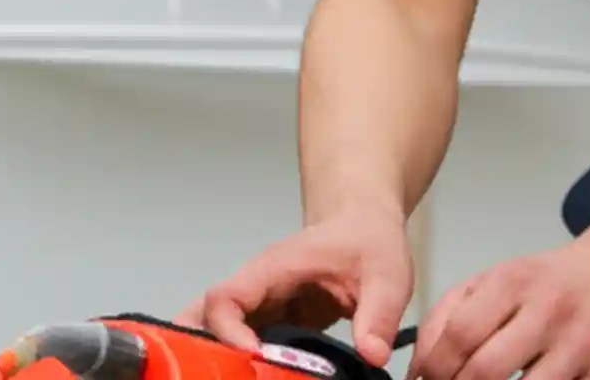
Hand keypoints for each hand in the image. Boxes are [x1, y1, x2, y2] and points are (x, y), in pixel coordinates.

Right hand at [174, 207, 414, 366]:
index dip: (227, 331)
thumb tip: (372, 356)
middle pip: (206, 317)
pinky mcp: (273, 323)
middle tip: (214, 377)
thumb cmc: (368, 241)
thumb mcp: (387, 276)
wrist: (364, 225)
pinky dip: (242, 364)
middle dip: (202, 350)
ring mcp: (262, 306)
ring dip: (220, 359)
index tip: (251, 358)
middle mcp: (258, 287)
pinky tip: (250, 379)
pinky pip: (245, 344)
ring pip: (219, 333)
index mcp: (274, 269)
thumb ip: (378, 315)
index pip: (226, 298)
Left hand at [408, 241, 589, 379]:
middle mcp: (550, 311)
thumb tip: (418, 370)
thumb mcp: (492, 282)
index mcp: (514, 282)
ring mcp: (582, 345)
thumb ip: (446, 318)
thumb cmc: (545, 284)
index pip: (460, 333)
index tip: (425, 379)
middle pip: (487, 370)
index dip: (434, 366)